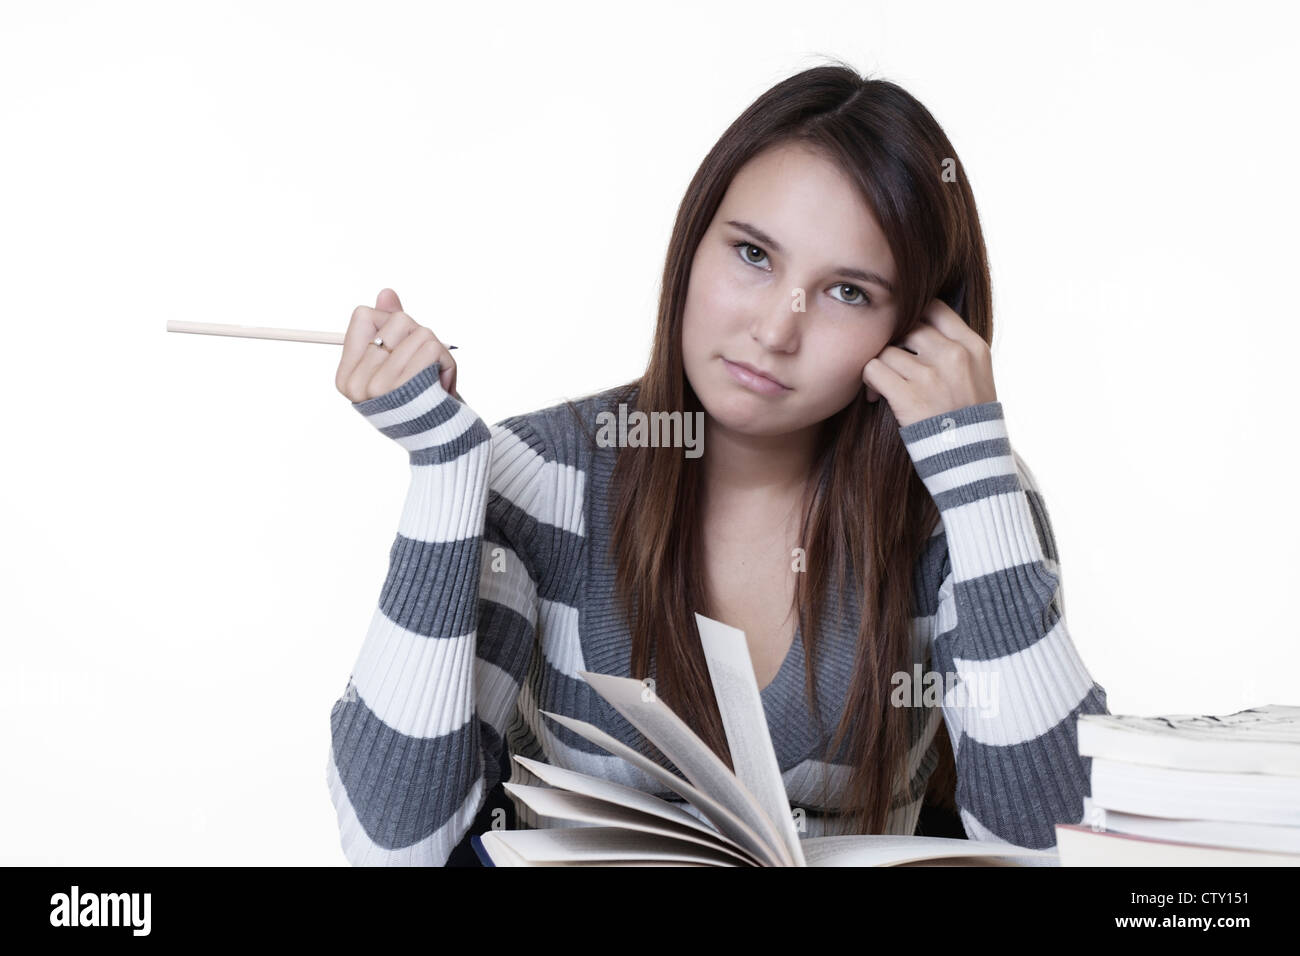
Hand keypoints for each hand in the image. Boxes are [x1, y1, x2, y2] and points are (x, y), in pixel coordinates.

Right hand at [335, 288, 460, 402]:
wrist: (444, 442)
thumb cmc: (421, 401)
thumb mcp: (400, 363)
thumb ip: (390, 327)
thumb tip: (386, 293)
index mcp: (348, 376)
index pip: (363, 316)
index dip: (390, 324)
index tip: (400, 351)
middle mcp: (359, 384)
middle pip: (396, 320)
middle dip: (420, 338)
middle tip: (424, 369)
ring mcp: (382, 387)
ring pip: (420, 332)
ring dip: (438, 353)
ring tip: (434, 380)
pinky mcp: (409, 389)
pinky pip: (433, 348)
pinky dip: (448, 363)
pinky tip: (443, 387)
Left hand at [862, 297, 995, 427]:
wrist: (972, 460)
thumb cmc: (970, 418)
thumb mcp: (977, 376)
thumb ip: (955, 348)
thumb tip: (918, 322)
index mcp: (973, 346)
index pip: (934, 308)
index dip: (914, 316)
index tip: (906, 335)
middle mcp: (953, 356)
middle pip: (906, 326)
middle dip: (894, 344)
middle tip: (892, 364)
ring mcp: (931, 375)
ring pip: (887, 349)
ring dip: (880, 366)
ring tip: (883, 384)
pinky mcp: (908, 397)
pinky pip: (873, 369)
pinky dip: (869, 381)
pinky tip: (876, 395)